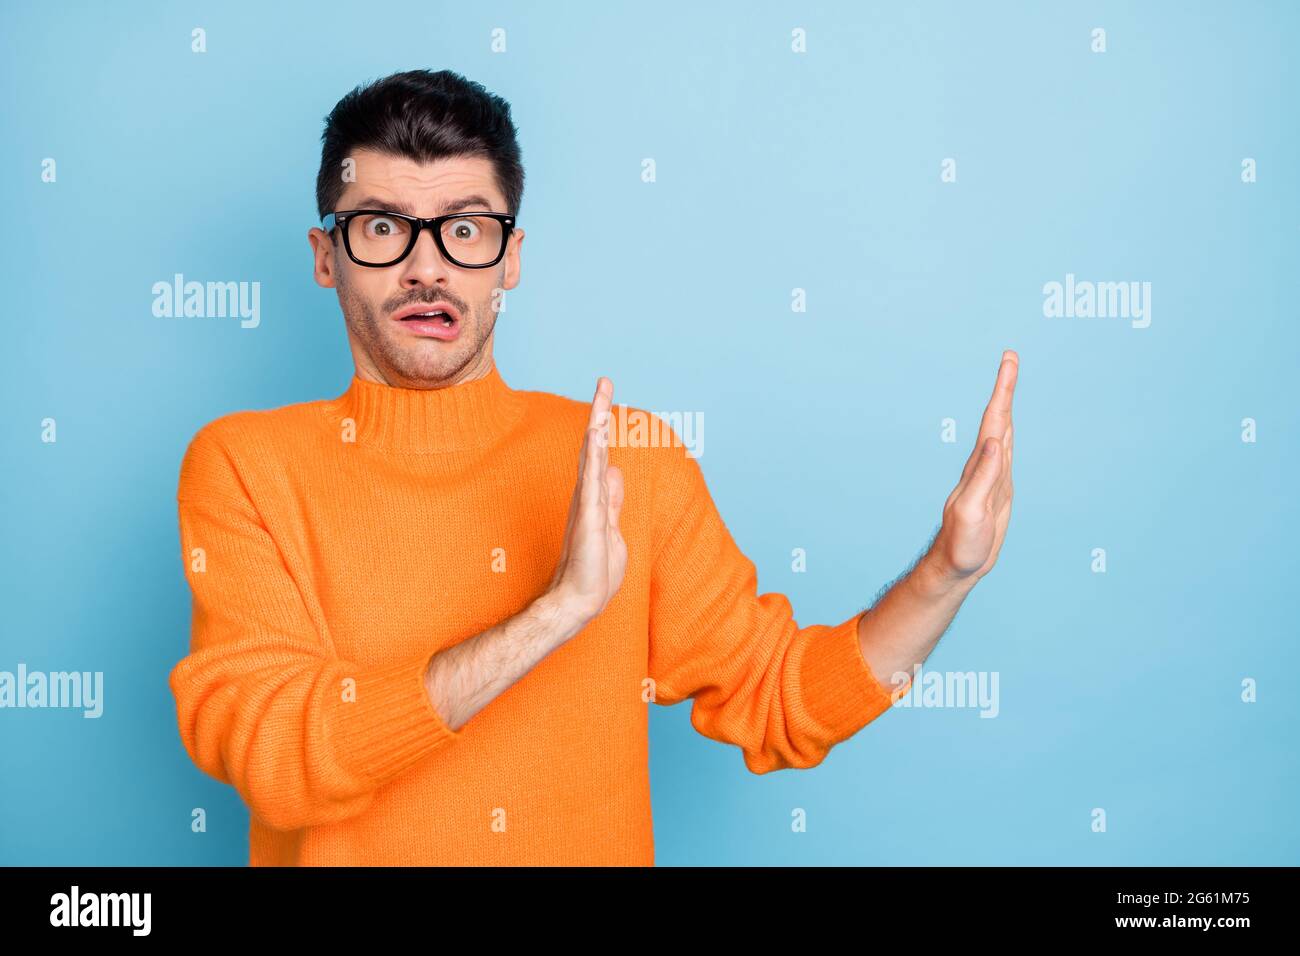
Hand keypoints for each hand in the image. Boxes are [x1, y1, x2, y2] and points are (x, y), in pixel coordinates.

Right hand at [546, 376, 627, 624]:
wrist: (581, 599)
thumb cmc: (594, 569)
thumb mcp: (612, 527)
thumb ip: (613, 499)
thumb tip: (615, 470)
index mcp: (593, 495)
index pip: (599, 453)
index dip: (603, 426)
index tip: (608, 397)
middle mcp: (587, 493)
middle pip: (594, 445)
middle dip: (600, 413)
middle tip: (605, 381)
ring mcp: (586, 503)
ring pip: (592, 455)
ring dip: (598, 424)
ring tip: (603, 395)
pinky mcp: (588, 516)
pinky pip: (592, 478)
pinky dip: (595, 455)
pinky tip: (597, 434)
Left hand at [930, 350, 1017, 583]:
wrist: (956, 565)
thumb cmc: (961, 543)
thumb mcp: (973, 510)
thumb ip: (984, 476)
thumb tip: (995, 440)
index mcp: (979, 466)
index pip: (994, 420)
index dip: (1003, 390)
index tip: (1009, 361)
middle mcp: (983, 465)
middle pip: (998, 418)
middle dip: (1006, 388)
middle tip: (1010, 358)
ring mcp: (990, 476)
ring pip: (1002, 432)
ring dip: (1006, 406)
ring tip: (1009, 381)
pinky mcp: (997, 489)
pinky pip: (1005, 453)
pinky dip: (1008, 434)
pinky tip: (1007, 428)